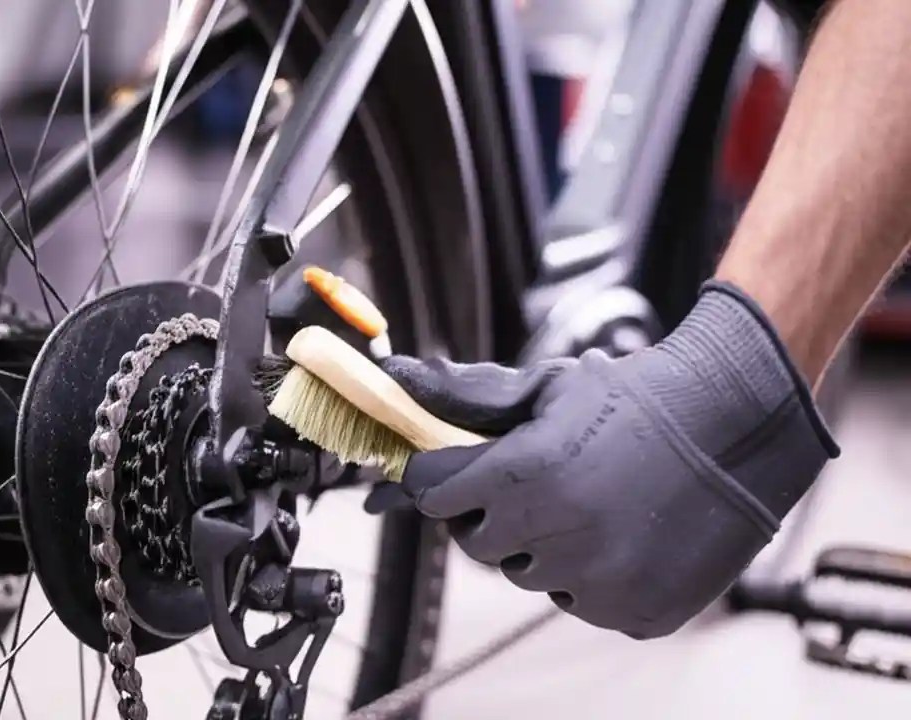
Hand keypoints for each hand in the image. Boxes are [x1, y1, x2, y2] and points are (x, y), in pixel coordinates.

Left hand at [366, 282, 838, 638]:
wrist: (737, 425)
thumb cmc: (634, 397)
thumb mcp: (549, 384)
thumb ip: (466, 392)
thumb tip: (397, 375)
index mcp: (521, 475)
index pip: (434, 495)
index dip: (445, 479)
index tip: (465, 469)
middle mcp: (554, 537)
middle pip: (478, 543)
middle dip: (492, 513)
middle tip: (538, 481)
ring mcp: (598, 583)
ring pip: (530, 577)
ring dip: (543, 547)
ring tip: (590, 502)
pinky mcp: (636, 614)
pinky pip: (584, 603)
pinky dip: (593, 577)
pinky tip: (625, 533)